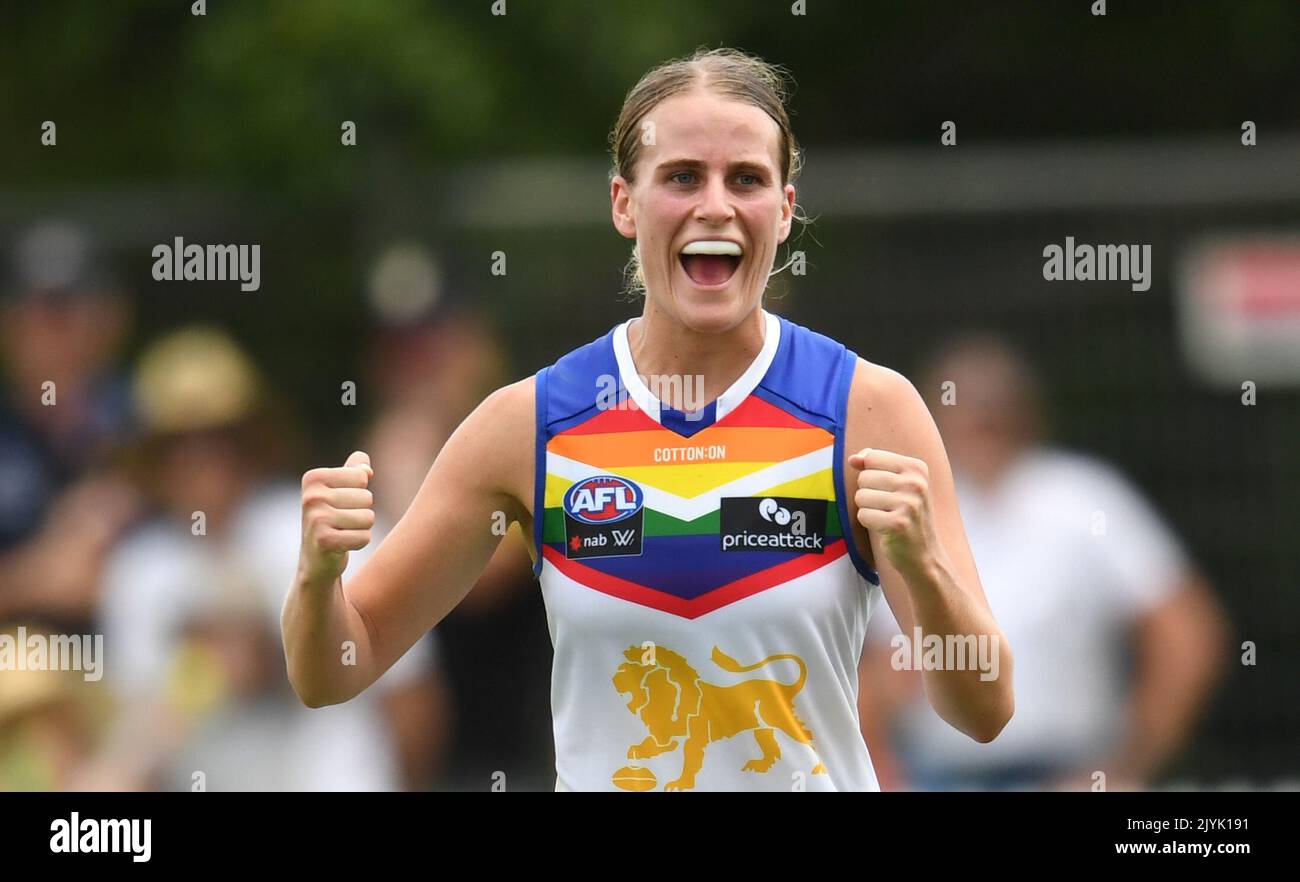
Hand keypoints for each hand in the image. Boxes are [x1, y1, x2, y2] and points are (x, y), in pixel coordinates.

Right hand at [298, 451, 375, 586]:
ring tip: (342, 532)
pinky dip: (359, 542)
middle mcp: (311, 496)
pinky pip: (364, 537)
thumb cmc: (332, 518)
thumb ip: (354, 471)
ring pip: (368, 518)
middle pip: (367, 498)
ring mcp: (316, 519)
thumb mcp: (340, 490)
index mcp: (313, 478)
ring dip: (361, 528)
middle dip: (361, 512)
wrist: (315, 559)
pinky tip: (343, 544)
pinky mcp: (324, 541)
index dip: (359, 492)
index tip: (341, 503)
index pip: (361, 477)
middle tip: (342, 521)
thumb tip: (367, 468)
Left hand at [848, 448, 940, 579]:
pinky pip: (863, 515)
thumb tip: (853, 458)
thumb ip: (874, 465)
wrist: (924, 554)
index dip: (868, 474)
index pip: (871, 457)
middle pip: (864, 477)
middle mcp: (916, 483)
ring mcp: (909, 504)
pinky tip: (885, 528)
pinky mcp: (898, 524)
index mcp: (917, 468)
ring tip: (886, 517)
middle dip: (867, 494)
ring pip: (861, 496)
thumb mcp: (897, 484)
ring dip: (867, 509)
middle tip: (886, 507)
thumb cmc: (905, 515)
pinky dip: (869, 523)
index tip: (884, 488)